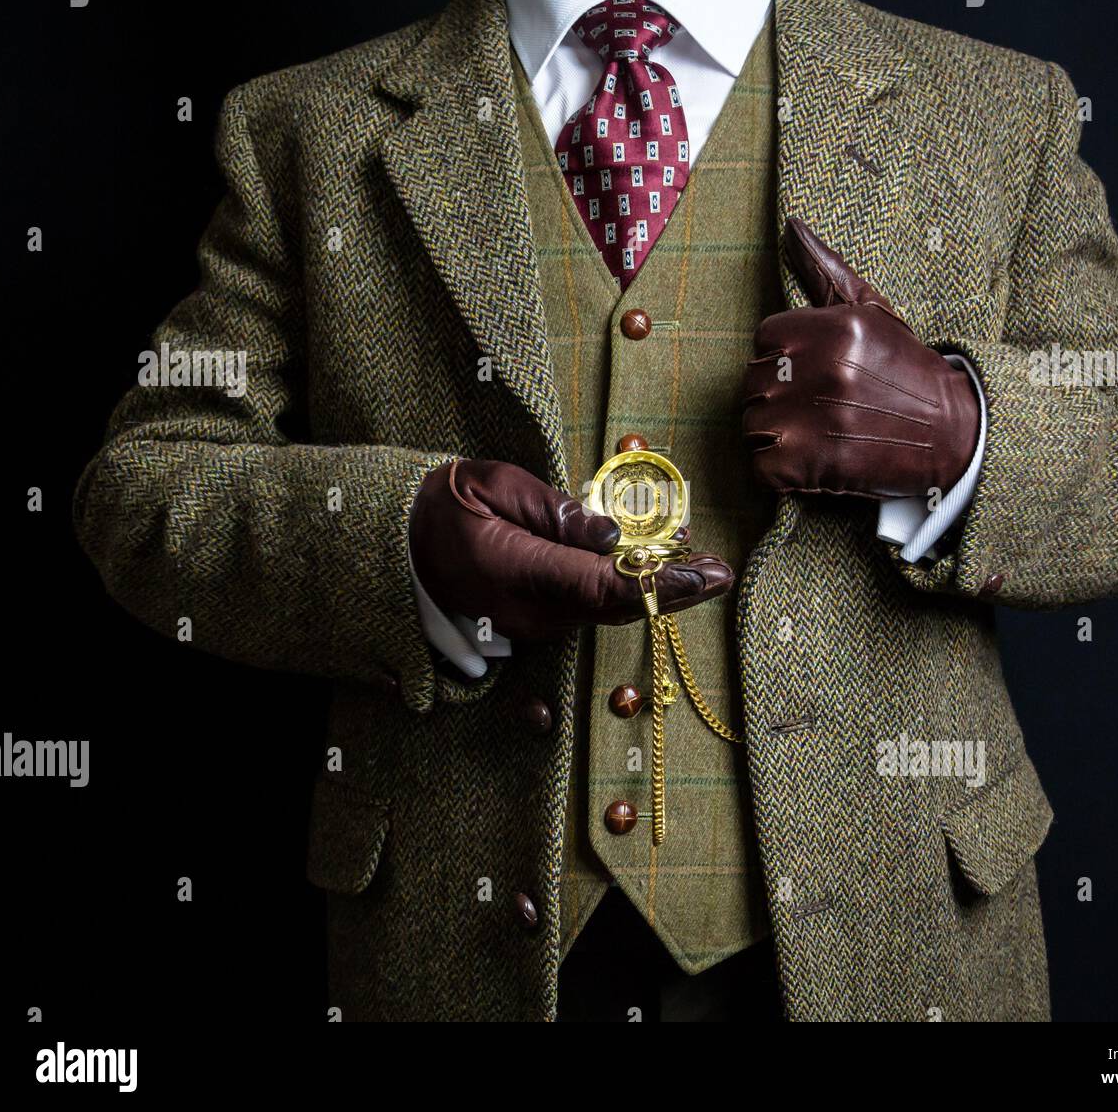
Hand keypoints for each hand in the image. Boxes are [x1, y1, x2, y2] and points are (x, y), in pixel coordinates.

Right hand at [409, 459, 733, 639]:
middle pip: (614, 606)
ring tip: (697, 568)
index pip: (604, 585)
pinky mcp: (528, 630)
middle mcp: (529, 613)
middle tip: (721, 571)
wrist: (396, 543)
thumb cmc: (447, 503)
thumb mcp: (497, 487)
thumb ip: (556, 513)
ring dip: (649, 593)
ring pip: (602, 612)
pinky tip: (651, 584)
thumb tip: (612, 535)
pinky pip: (581, 621)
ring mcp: (528, 629)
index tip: (708, 575)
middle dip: (672, 589)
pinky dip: (622, 602)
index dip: (661, 584)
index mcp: (519, 573)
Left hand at [745, 218, 978, 498]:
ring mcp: (816, 418)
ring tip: (812, 437)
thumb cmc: (906, 370)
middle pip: (754, 383)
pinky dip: (777, 473)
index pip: (765, 339)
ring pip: (752, 425)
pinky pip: (761, 467)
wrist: (954, 432)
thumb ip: (825, 269)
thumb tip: (791, 225)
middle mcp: (822, 370)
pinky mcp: (814, 464)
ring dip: (774, 436)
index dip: (783, 360)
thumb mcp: (873, 312)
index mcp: (833, 329)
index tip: (811, 375)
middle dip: (777, 398)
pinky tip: (808, 465)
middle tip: (814, 410)